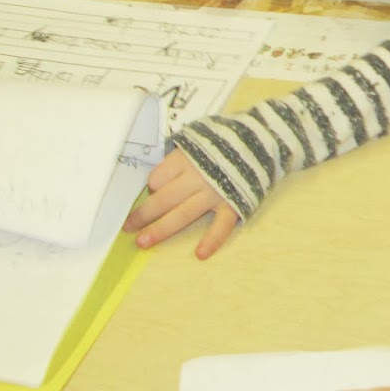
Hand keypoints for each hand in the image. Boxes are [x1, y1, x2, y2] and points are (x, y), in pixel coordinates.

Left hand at [122, 147, 238, 258]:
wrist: (261, 141)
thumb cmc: (225, 140)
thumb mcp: (197, 136)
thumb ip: (179, 154)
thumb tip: (158, 177)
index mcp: (187, 158)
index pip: (158, 177)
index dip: (152, 186)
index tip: (152, 191)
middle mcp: (198, 176)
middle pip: (163, 199)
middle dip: (143, 214)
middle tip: (128, 227)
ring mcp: (215, 192)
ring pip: (183, 214)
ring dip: (161, 229)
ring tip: (143, 242)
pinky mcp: (233, 204)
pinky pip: (221, 226)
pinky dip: (212, 240)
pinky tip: (200, 254)